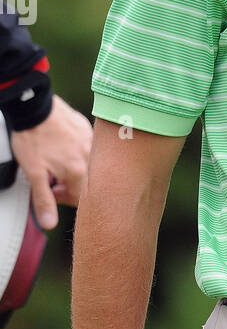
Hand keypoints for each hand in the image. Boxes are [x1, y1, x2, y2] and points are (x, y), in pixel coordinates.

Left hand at [10, 95, 92, 227]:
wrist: (34, 105)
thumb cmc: (32, 137)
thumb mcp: (33, 173)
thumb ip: (44, 200)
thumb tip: (50, 223)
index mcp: (79, 172)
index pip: (81, 199)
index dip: (63, 198)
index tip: (50, 190)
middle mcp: (91, 158)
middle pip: (86, 182)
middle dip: (69, 183)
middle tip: (52, 175)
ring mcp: (92, 141)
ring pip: (88, 164)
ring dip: (74, 167)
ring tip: (55, 159)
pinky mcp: (88, 128)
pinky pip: (88, 146)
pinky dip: (77, 151)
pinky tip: (62, 145)